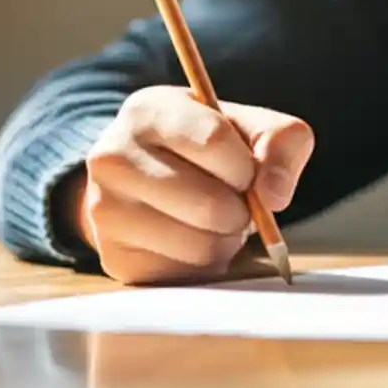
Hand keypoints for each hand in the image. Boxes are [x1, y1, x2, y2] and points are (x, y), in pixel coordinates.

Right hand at [72, 86, 313, 283]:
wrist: (147, 178)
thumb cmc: (205, 149)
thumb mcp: (248, 126)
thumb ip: (281, 141)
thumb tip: (274, 194)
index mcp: (149, 110)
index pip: (214, 141)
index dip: (247, 167)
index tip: (246, 173)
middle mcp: (113, 156)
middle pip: (210, 204)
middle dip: (241, 210)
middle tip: (234, 202)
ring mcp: (105, 209)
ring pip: (201, 245)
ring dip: (225, 241)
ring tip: (211, 221)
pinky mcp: (114, 258)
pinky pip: (185, 276)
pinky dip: (203, 265)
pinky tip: (191, 240)